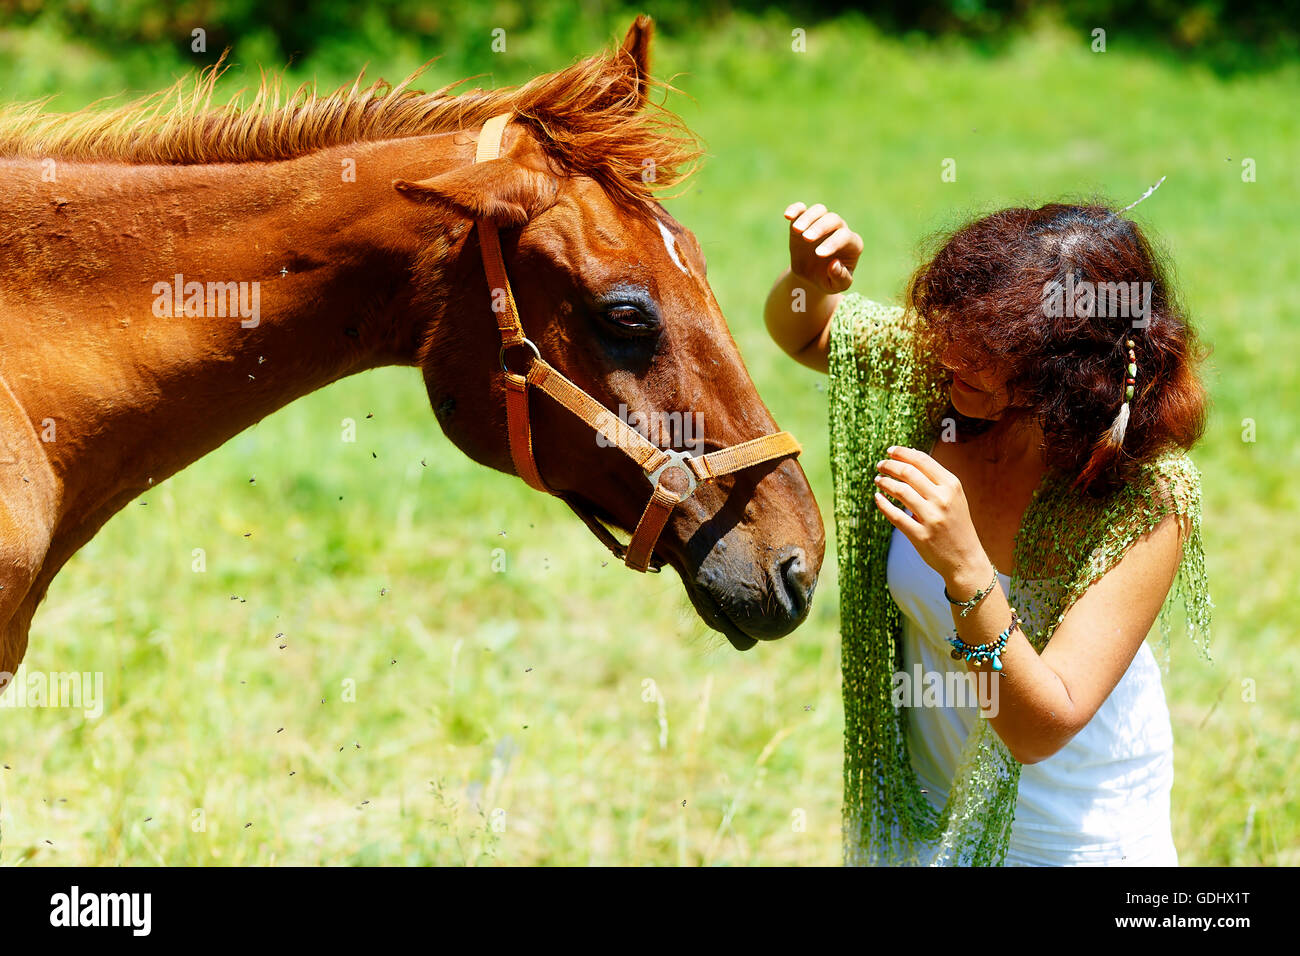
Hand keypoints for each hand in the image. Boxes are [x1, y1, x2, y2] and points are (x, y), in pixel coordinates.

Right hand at [785, 201, 861, 294]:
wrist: (811, 276)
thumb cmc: (828, 280)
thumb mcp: (836, 286)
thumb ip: (840, 278)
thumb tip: (835, 264)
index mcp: (852, 244)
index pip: (845, 237)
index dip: (833, 243)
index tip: (819, 254)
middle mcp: (839, 229)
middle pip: (833, 219)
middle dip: (820, 228)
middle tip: (807, 239)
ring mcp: (821, 223)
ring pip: (819, 210)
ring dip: (808, 217)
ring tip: (797, 230)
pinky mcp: (805, 220)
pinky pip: (801, 209)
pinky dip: (795, 209)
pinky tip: (787, 215)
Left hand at [872, 445, 989, 584]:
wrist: (965, 558)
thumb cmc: (956, 523)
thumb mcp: (954, 497)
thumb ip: (935, 478)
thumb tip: (911, 454)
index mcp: (952, 486)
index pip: (922, 460)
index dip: (902, 452)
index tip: (890, 450)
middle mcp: (942, 499)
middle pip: (908, 472)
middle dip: (890, 465)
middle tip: (880, 465)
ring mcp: (931, 518)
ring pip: (900, 491)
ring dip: (884, 482)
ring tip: (878, 480)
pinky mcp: (920, 535)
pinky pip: (895, 515)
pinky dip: (883, 504)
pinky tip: (878, 497)